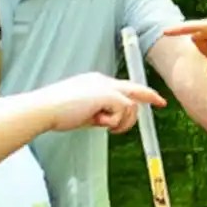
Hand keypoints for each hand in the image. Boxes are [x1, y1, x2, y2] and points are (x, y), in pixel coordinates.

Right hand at [38, 73, 165, 132]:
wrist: (44, 109)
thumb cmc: (57, 113)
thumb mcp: (83, 114)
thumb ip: (99, 114)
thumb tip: (112, 122)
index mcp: (95, 83)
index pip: (122, 86)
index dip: (138, 93)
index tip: (152, 98)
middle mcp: (102, 81)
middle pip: (134, 88)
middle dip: (150, 96)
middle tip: (162, 103)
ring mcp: (105, 86)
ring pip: (131, 107)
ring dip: (122, 122)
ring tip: (104, 126)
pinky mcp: (108, 94)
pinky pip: (124, 111)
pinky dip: (114, 122)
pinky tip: (98, 122)